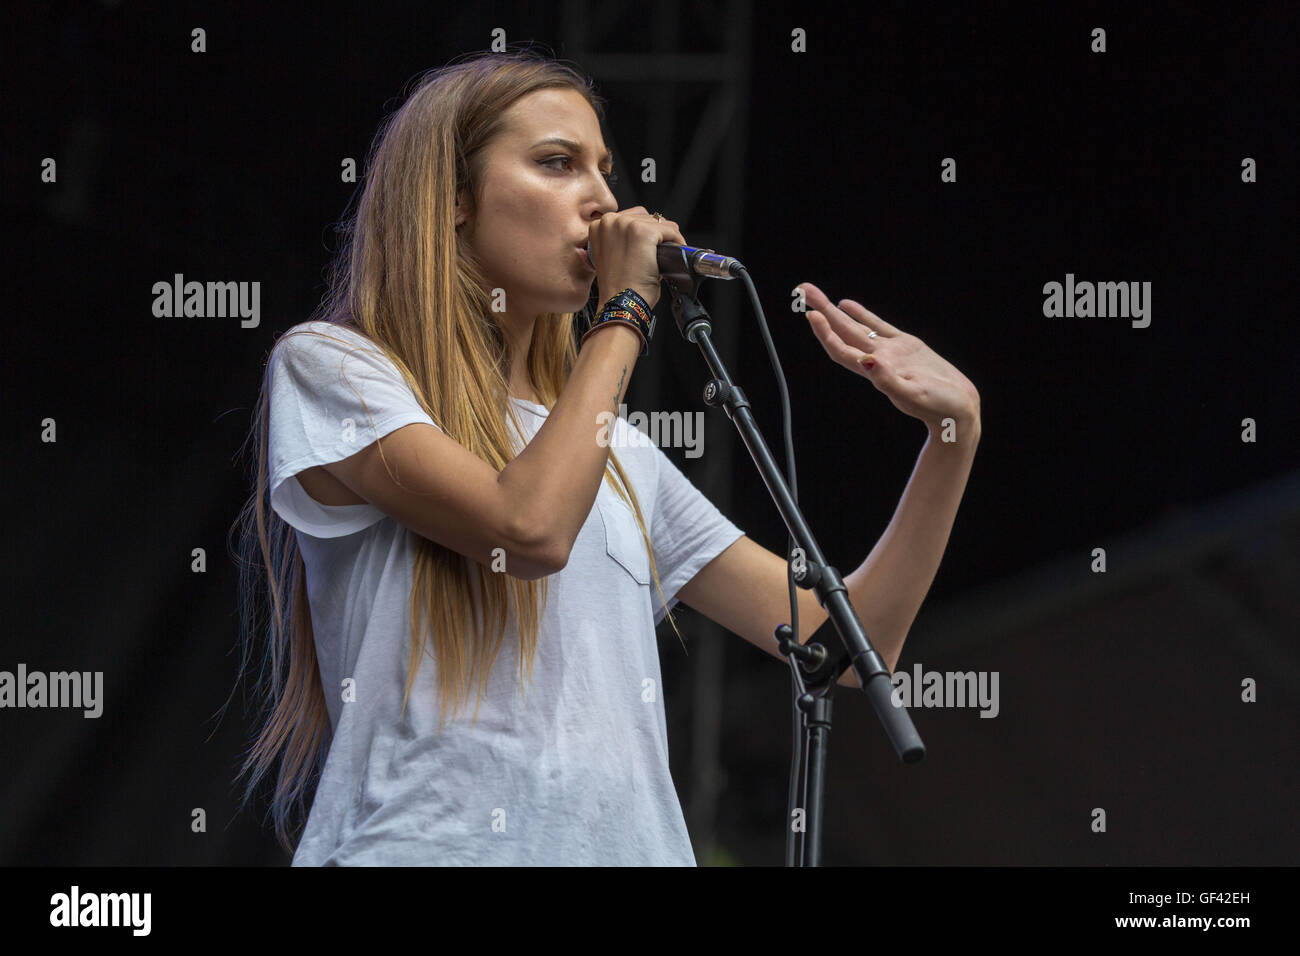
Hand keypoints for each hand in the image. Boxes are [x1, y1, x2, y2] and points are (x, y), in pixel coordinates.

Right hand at [587, 206, 686, 309]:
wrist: (620, 302)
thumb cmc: (617, 287)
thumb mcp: (612, 256)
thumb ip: (621, 240)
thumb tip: (646, 235)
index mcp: (599, 226)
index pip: (631, 218)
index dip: (644, 231)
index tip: (651, 245)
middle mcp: (610, 221)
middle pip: (645, 217)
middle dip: (655, 233)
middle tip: (660, 251)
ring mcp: (626, 225)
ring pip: (659, 222)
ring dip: (666, 237)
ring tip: (666, 254)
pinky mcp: (644, 232)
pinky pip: (670, 230)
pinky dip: (676, 241)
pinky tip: (674, 254)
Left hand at [797, 282, 979, 433]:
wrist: (958, 412)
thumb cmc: (939, 407)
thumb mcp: (915, 395)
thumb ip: (889, 381)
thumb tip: (867, 362)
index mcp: (876, 371)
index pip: (842, 349)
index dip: (825, 333)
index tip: (811, 315)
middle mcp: (878, 360)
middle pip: (842, 332)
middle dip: (822, 311)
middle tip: (803, 288)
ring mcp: (890, 352)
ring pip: (856, 327)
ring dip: (835, 311)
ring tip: (816, 294)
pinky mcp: (906, 347)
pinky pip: (878, 326)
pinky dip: (861, 315)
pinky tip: (847, 304)